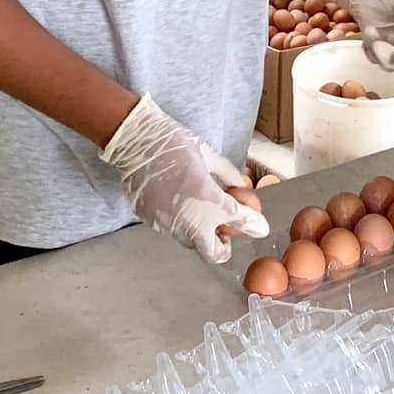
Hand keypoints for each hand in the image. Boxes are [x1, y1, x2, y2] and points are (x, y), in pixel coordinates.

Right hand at [99, 94, 265, 263]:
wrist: (135, 142)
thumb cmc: (174, 144)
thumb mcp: (210, 156)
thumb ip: (229, 176)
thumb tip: (243, 186)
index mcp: (209, 201)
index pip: (240, 222)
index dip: (254, 224)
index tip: (258, 226)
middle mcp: (189, 221)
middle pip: (213, 252)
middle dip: (222, 244)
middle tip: (225, 227)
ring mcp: (167, 225)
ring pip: (191, 242)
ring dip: (200, 233)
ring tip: (200, 210)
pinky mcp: (151, 222)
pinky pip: (172, 230)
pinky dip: (180, 223)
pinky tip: (178, 202)